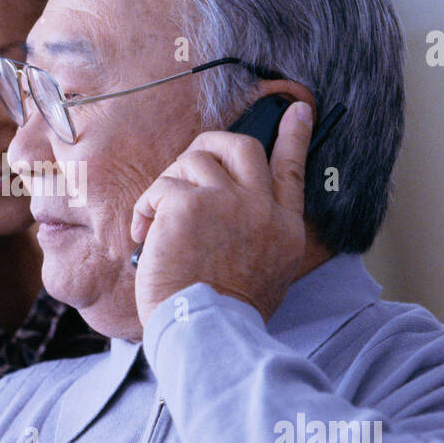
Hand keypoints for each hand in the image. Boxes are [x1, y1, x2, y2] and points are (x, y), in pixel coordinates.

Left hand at [130, 101, 313, 327]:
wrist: (205, 332)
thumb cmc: (223, 315)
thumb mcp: (267, 272)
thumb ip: (258, 236)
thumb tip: (237, 214)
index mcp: (283, 227)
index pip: (292, 168)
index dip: (294, 136)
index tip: (299, 110)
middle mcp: (261, 207)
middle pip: (241, 146)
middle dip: (208, 147)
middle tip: (185, 169)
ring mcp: (227, 201)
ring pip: (194, 161)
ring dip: (168, 187)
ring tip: (157, 225)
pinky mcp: (188, 204)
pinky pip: (161, 187)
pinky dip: (146, 210)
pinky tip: (144, 236)